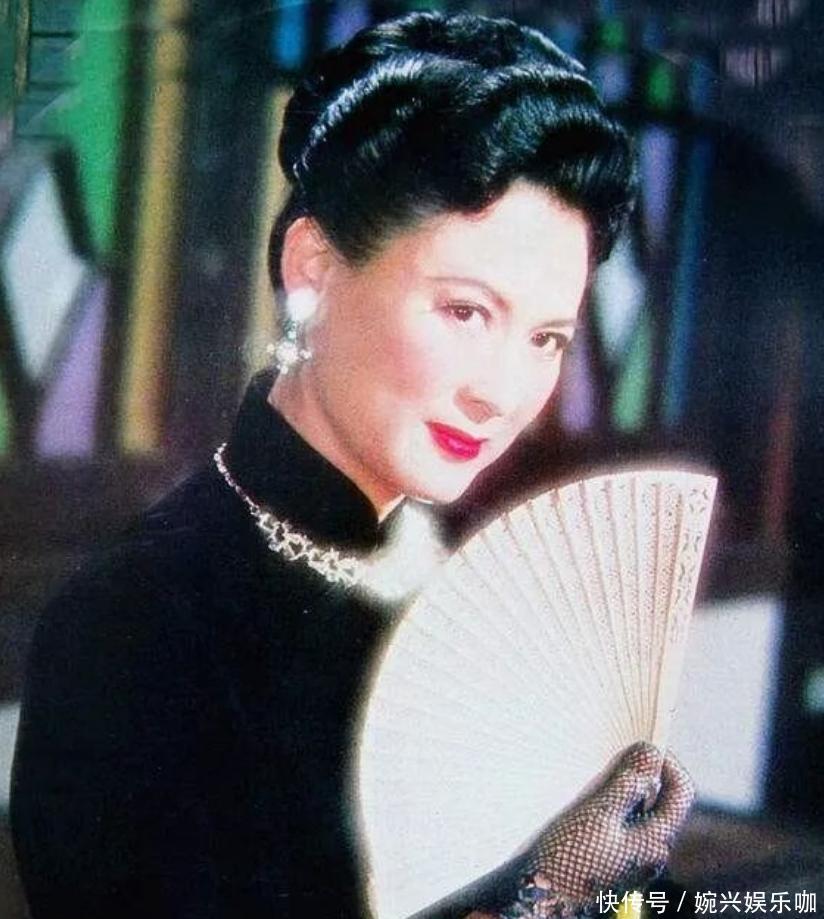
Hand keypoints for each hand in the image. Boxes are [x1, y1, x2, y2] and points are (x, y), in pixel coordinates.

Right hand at [498, 742, 693, 917]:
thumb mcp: (599, 813)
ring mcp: (634, 859)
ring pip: (640, 813)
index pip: (682, 791)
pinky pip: (623, 826)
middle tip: (612, 759)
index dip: (667, 763)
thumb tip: (651, 753)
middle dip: (640, 775)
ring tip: (595, 782)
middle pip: (661, 800)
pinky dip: (612, 808)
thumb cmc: (572, 858)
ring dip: (623, 791)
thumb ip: (627, 783)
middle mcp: (652, 852)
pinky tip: (588, 806)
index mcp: (657, 840)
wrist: (544, 900)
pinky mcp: (615, 862)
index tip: (641, 747)